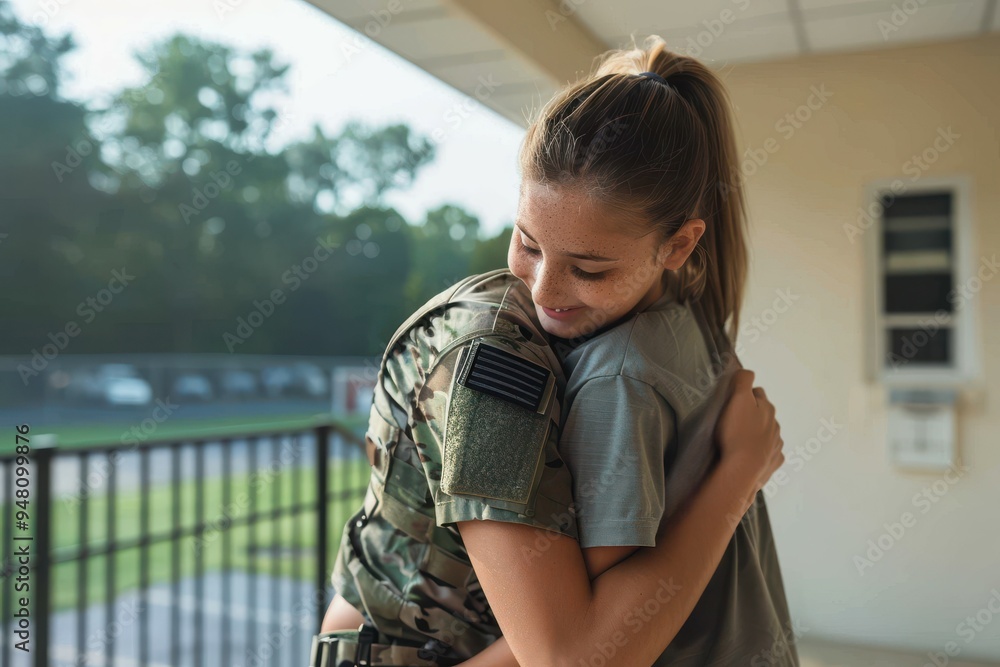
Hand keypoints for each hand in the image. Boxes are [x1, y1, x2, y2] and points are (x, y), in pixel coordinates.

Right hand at [715, 369, 783, 495]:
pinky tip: (750, 455)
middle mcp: (775, 425)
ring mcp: (776, 445)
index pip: (757, 392)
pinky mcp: (773, 463)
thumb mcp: (737, 399)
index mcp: (767, 408)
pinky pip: (769, 453)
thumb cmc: (737, 433)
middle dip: (753, 413)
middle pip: (764, 413)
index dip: (744, 394)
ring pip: (767, 433)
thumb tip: (748, 371)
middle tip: (734, 420)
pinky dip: (761, 452)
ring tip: (740, 439)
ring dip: (756, 433)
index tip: (733, 401)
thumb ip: (743, 381)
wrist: (741, 470)